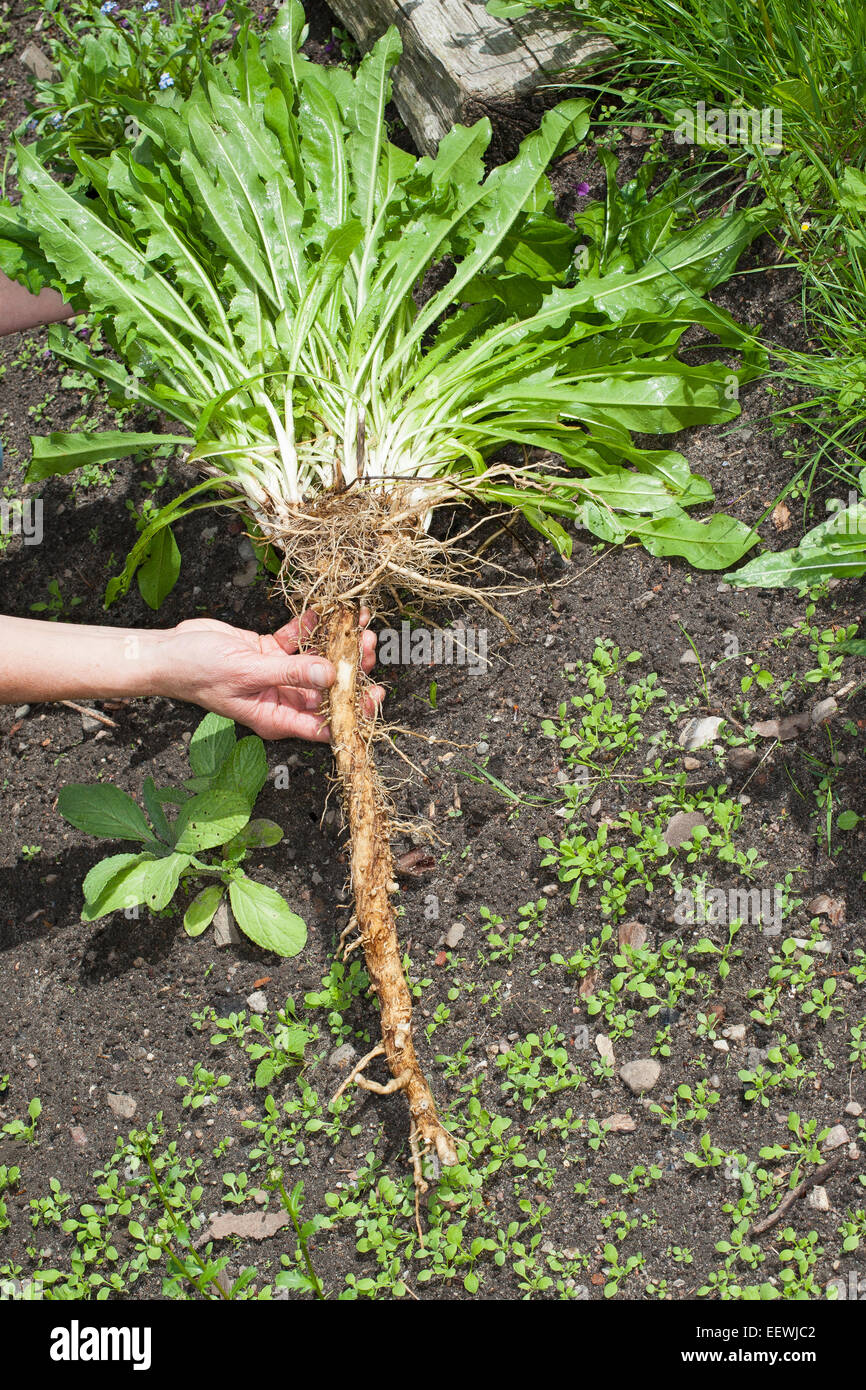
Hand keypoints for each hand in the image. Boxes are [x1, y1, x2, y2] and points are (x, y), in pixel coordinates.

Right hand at [164, 609, 382, 740]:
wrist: (169, 653)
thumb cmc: (199, 673)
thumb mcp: (249, 673)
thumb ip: (292, 674)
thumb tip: (331, 676)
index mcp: (278, 718)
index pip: (326, 724)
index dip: (354, 712)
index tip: (376, 693)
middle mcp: (282, 700)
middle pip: (328, 689)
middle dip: (351, 668)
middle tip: (368, 643)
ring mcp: (277, 676)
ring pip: (317, 662)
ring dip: (336, 643)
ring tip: (357, 622)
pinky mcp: (269, 653)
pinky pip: (297, 640)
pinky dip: (311, 626)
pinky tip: (326, 611)